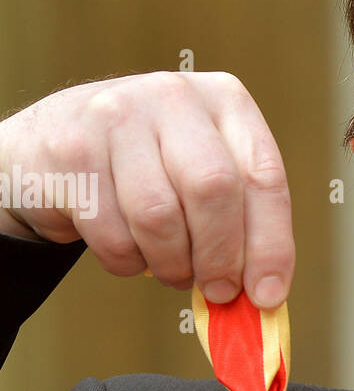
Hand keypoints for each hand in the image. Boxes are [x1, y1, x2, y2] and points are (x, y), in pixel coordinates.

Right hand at [0, 71, 293, 306]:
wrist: (47, 148)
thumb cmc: (144, 169)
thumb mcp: (201, 174)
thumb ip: (239, 222)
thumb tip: (264, 293)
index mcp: (224, 100)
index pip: (263, 175)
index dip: (270, 243)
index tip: (267, 294)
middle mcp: (173, 96)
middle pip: (213, 190)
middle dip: (220, 256)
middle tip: (217, 291)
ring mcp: (117, 116)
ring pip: (160, 217)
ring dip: (171, 264)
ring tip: (170, 267)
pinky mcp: (73, 151)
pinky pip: (113, 235)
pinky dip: (127, 263)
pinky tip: (128, 248)